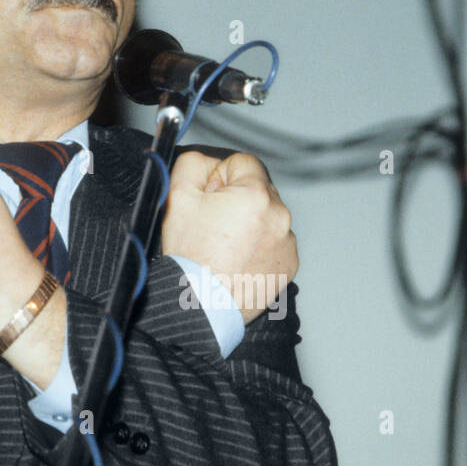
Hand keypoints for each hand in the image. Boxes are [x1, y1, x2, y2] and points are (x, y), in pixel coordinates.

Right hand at [160, 151, 297, 323]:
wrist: (201, 304)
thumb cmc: (190, 254)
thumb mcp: (177, 196)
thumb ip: (194, 163)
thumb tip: (209, 161)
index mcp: (256, 194)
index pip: (242, 163)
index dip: (219, 177)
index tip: (208, 199)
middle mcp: (280, 216)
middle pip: (257, 189)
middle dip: (236, 200)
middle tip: (212, 225)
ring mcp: (288, 242)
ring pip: (267, 216)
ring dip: (249, 223)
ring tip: (223, 247)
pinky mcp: (289, 265)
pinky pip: (274, 242)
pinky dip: (258, 247)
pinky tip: (236, 260)